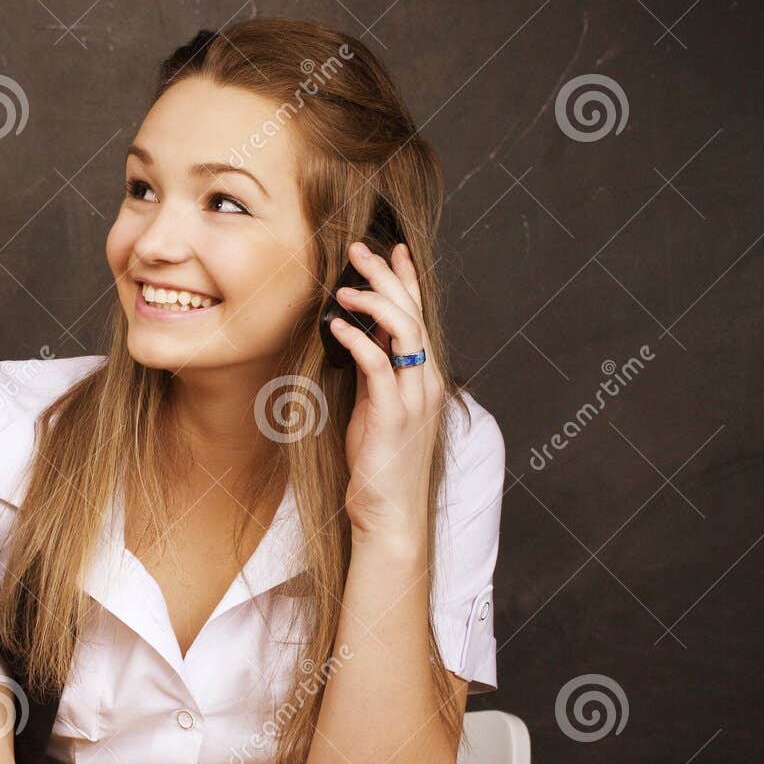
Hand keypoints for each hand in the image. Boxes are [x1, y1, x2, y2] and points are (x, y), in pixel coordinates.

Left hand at [328, 240, 444, 544]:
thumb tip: (357, 341)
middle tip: (359, 250)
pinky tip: (337, 325)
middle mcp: (426, 383)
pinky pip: (379, 366)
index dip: (407, 281)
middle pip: (412, 314)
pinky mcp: (393, 416)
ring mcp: (413, 398)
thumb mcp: (376, 410)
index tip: (393, 249)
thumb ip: (373, 376)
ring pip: (404, 332)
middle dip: (386, 276)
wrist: (390, 514)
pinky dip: (358, 339)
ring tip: (343, 286)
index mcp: (424, 379)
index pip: (420, 317)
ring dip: (373, 302)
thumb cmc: (379, 465)